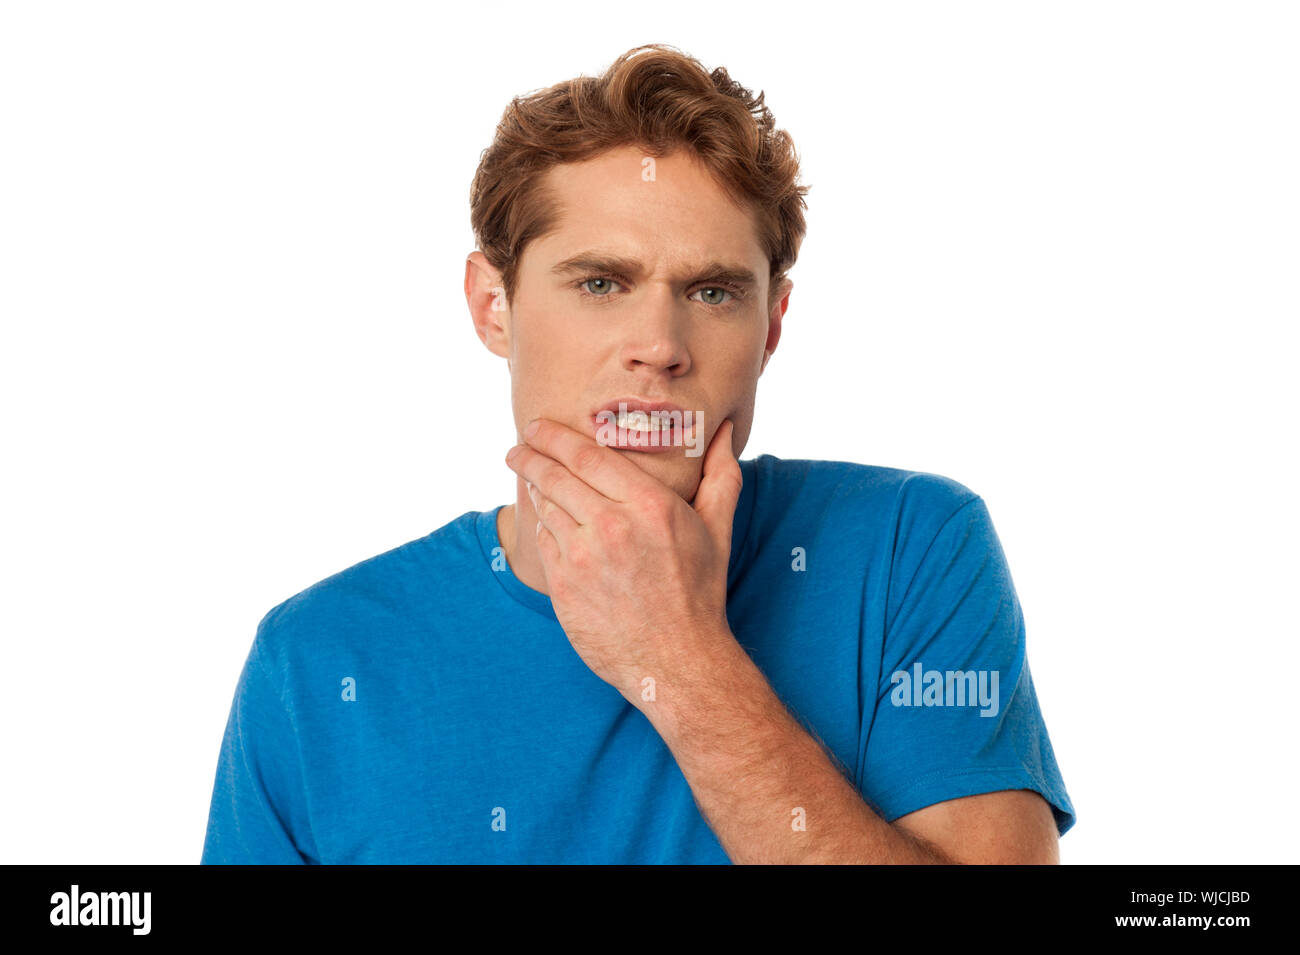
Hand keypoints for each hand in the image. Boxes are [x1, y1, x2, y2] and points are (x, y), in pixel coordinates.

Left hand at [503, 417, 741, 701]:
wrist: (676, 661)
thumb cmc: (699, 593)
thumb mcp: (717, 529)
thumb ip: (720, 474)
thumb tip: (723, 429)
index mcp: (649, 505)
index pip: (588, 456)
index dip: (555, 437)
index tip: (538, 426)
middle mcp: (612, 526)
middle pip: (555, 476)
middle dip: (530, 456)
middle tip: (519, 446)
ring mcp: (583, 558)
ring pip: (545, 507)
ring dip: (532, 487)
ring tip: (526, 476)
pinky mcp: (563, 586)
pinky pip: (543, 541)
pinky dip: (542, 524)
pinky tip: (544, 517)